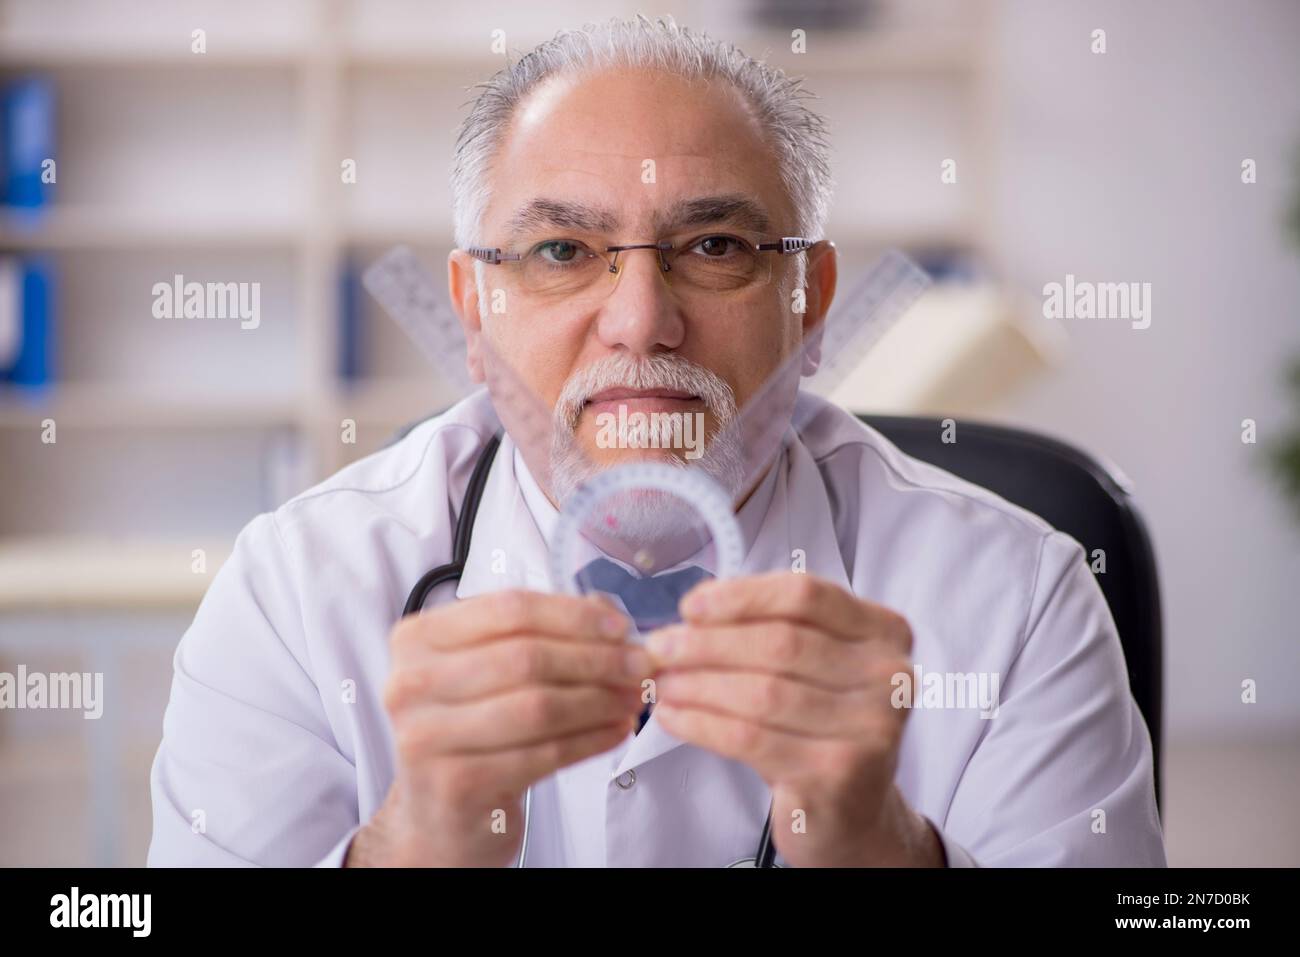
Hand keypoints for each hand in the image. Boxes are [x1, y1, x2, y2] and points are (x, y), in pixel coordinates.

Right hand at [347, 590, 649, 866]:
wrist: (439, 814)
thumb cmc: (471, 730)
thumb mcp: (489, 670)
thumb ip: (540, 631)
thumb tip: (605, 612)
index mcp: (418, 639)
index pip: (508, 609)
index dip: (572, 615)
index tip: (619, 627)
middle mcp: (410, 683)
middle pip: (526, 657)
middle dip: (596, 660)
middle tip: (639, 666)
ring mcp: (427, 737)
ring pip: (538, 706)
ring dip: (599, 700)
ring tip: (633, 699)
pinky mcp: (455, 785)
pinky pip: (542, 754)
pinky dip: (590, 740)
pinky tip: (615, 732)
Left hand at [646, 572, 942, 866]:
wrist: (852, 812)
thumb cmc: (822, 728)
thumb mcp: (813, 667)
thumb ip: (769, 629)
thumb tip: (695, 612)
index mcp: (884, 632)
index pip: (804, 596)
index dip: (741, 596)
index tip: (691, 607)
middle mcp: (888, 676)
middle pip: (780, 643)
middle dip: (707, 644)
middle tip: (660, 649)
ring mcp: (870, 727)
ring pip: (762, 692)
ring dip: (698, 685)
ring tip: (662, 684)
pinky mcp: (838, 773)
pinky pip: (751, 737)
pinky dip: (702, 723)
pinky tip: (675, 717)